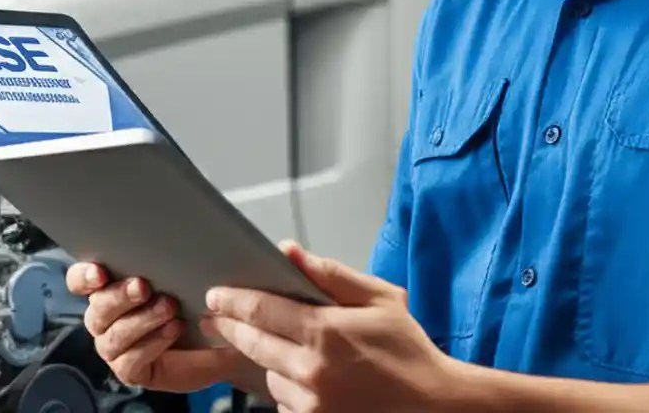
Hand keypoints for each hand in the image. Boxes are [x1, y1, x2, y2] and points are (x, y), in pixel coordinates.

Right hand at [65, 262, 256, 393]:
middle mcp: (105, 318)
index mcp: (109, 289)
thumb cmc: (196, 300)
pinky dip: (151, 344)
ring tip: (170, 308)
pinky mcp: (130, 370)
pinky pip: (129, 361)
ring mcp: (115, 346)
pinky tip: (172, 330)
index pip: (80, 281)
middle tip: (143, 286)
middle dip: (119, 296)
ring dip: (140, 320)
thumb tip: (171, 232)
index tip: (101, 272)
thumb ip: (167, 258)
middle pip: (97, 308)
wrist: (222, 339)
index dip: (84, 277)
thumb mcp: (183, 274)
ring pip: (113, 336)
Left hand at [205, 241, 455, 412]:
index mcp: (324, 333)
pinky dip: (289, 388)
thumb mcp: (378, 299)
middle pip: (252, 343)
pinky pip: (284, 402)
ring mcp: (310, 403)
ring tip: (292, 350)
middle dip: (231, 326)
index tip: (215, 294)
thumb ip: (331, 274)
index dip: (232, 300)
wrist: (433, 405)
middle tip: (217, 316)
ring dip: (269, 360)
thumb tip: (290, 251)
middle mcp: (311, 371)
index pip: (261, 310)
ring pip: (268, 374)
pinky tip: (311, 379)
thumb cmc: (408, 350)